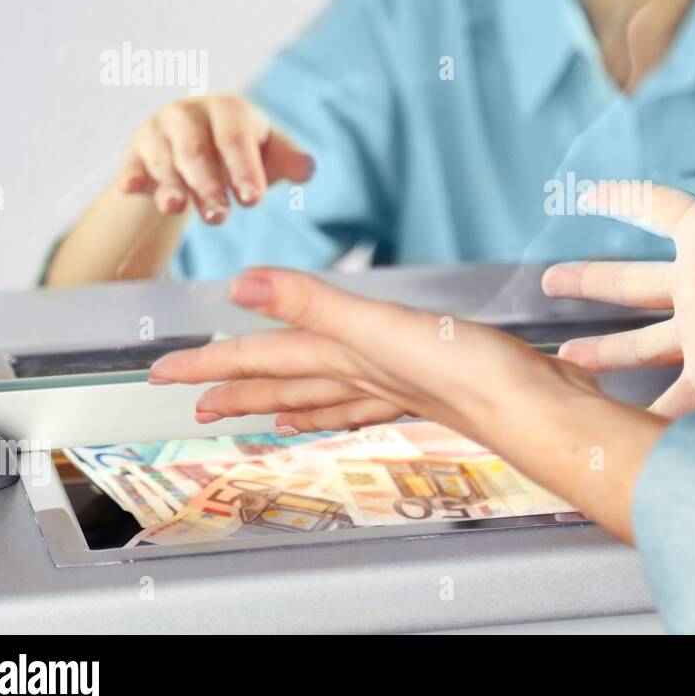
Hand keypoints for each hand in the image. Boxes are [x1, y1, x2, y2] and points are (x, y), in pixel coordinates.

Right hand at [118, 96, 314, 222]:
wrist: (195, 155)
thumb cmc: (241, 155)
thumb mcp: (268, 156)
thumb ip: (290, 160)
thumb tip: (309, 170)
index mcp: (229, 110)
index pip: (235, 138)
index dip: (244, 168)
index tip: (252, 199)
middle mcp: (191, 113)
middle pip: (196, 150)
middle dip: (208, 184)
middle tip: (219, 217)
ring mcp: (159, 129)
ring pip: (165, 160)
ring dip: (172, 186)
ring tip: (178, 209)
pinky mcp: (136, 150)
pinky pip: (131, 163)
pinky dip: (132, 175)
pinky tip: (133, 189)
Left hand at [148, 268, 668, 540]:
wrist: (532, 405)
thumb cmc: (465, 370)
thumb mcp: (381, 326)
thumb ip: (315, 303)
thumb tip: (243, 285)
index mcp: (345, 358)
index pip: (262, 357)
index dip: (211, 361)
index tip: (162, 371)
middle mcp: (362, 375)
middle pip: (284, 381)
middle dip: (236, 387)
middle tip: (192, 399)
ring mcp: (395, 385)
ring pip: (323, 393)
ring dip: (284, 398)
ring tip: (253, 410)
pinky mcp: (428, 385)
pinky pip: (368, 397)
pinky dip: (345, 401)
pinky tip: (347, 403)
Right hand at [541, 61, 694, 417]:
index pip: (654, 210)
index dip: (620, 199)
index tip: (588, 193)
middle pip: (629, 282)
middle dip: (589, 281)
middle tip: (549, 282)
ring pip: (638, 346)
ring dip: (601, 353)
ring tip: (565, 358)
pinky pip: (671, 403)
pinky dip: (641, 420)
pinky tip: (614, 435)